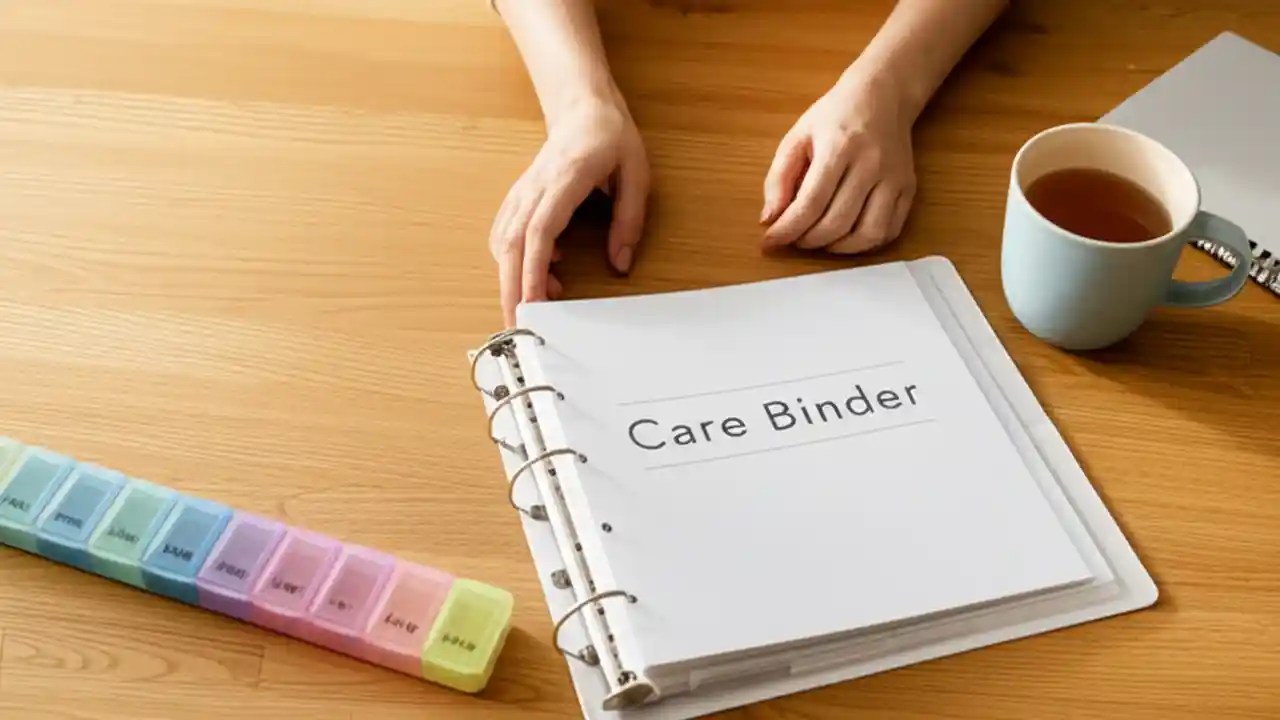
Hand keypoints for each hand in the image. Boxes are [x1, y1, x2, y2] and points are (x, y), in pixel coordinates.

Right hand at [489, 100, 649, 325]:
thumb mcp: (637, 174)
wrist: (582, 108)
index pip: (540, 231)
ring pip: (504, 241)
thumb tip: (620, 263)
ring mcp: (523, 192)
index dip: (534, 270)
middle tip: (518, 324)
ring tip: (542, 299)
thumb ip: (629, 220)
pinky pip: (506, 233)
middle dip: (511, 287)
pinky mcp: (519, 198)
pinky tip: (540, 270)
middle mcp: (536, 187)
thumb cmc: (610, 137)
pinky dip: (513, 259)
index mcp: (565, 179)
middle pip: (512, 244)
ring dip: (513, 276)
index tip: (535, 301)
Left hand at [760, 75, 916, 253]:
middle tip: (793, 238)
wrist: (883, 95)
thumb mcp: (797, 137)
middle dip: (807, 240)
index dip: (788, 229)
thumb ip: (778, 178)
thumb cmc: (834, 117)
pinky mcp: (908, 189)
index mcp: (839, 147)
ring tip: (818, 240)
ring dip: (836, 248)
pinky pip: (888, 231)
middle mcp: (871, 164)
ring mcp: (894, 178)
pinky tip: (845, 237)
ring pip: (867, 233)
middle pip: (837, 222)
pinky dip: (864, 244)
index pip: (811, 202)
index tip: (770, 241)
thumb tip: (770, 219)